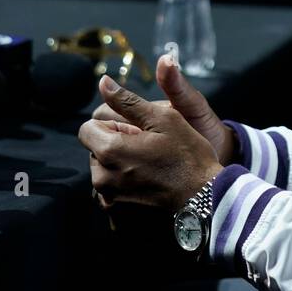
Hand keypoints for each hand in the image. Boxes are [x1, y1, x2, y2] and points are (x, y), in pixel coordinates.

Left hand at [79, 56, 225, 211]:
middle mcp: (102, 177)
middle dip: (114, 142)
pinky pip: (109, 184)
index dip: (112, 123)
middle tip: (146, 146)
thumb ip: (127, 100)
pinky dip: (122, 178)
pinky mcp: (116, 208)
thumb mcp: (162, 118)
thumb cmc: (187, 154)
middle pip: (94, 148)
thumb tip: (103, 82)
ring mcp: (109, 195)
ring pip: (102, 166)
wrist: (203, 195)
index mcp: (110, 150)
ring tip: (148, 162)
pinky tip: (146, 177)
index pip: (88, 127)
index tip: (136, 130)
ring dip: (118, 160)